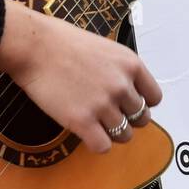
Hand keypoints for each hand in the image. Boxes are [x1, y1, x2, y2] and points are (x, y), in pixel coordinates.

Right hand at [0, 0, 162, 154]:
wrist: (33, 46)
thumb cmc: (61, 41)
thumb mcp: (103, 47)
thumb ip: (118, 69)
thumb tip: (125, 89)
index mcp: (130, 64)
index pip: (154, 97)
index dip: (142, 103)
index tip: (128, 105)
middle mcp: (122, 86)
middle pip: (141, 118)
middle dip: (127, 119)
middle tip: (108, 115)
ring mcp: (103, 105)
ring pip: (124, 135)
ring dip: (112, 133)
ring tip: (96, 124)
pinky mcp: (82, 121)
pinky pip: (103, 146)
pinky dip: (97, 144)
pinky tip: (85, 132)